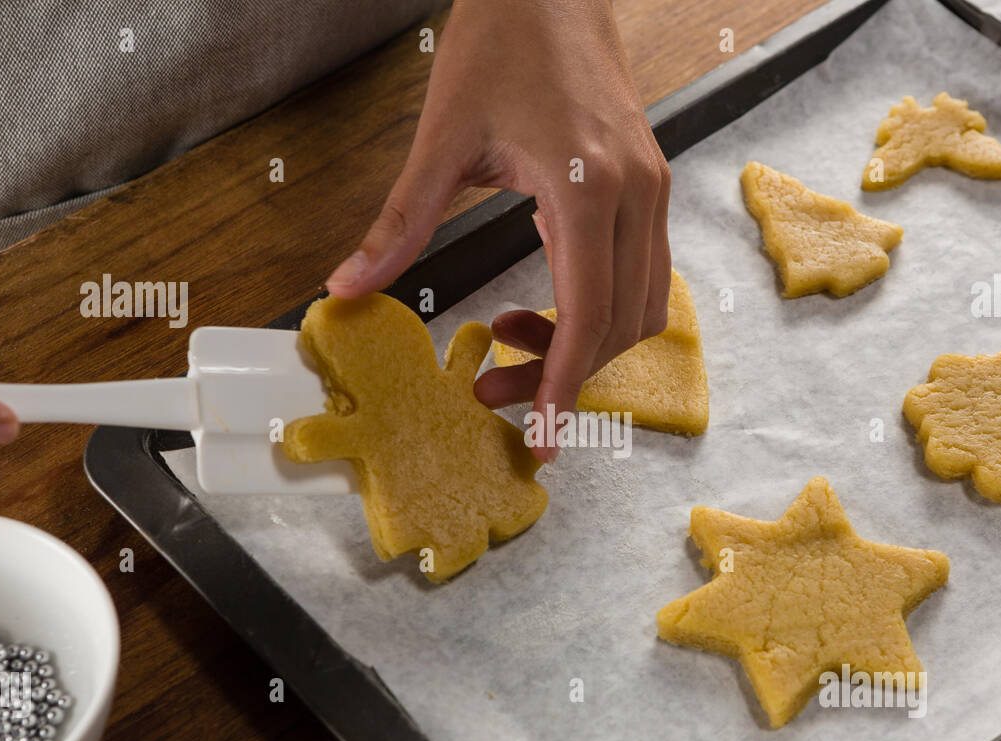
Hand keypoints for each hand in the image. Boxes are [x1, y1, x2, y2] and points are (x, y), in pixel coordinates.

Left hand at [326, 0, 670, 461]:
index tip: (543, 438)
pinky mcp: (648, 187)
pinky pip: (639, 275)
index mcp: (588, 186)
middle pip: (619, 326)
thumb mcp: (441, 137)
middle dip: (562, 376)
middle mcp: (636, 195)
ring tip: (510, 338)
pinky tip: (542, 301)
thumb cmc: (503, 42)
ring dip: (581, 344)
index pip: (588, 316)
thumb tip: (348, 289)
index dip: (563, 387)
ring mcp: (652, 191)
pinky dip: (596, 310)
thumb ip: (399, 221)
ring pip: (640, 307)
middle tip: (496, 391)